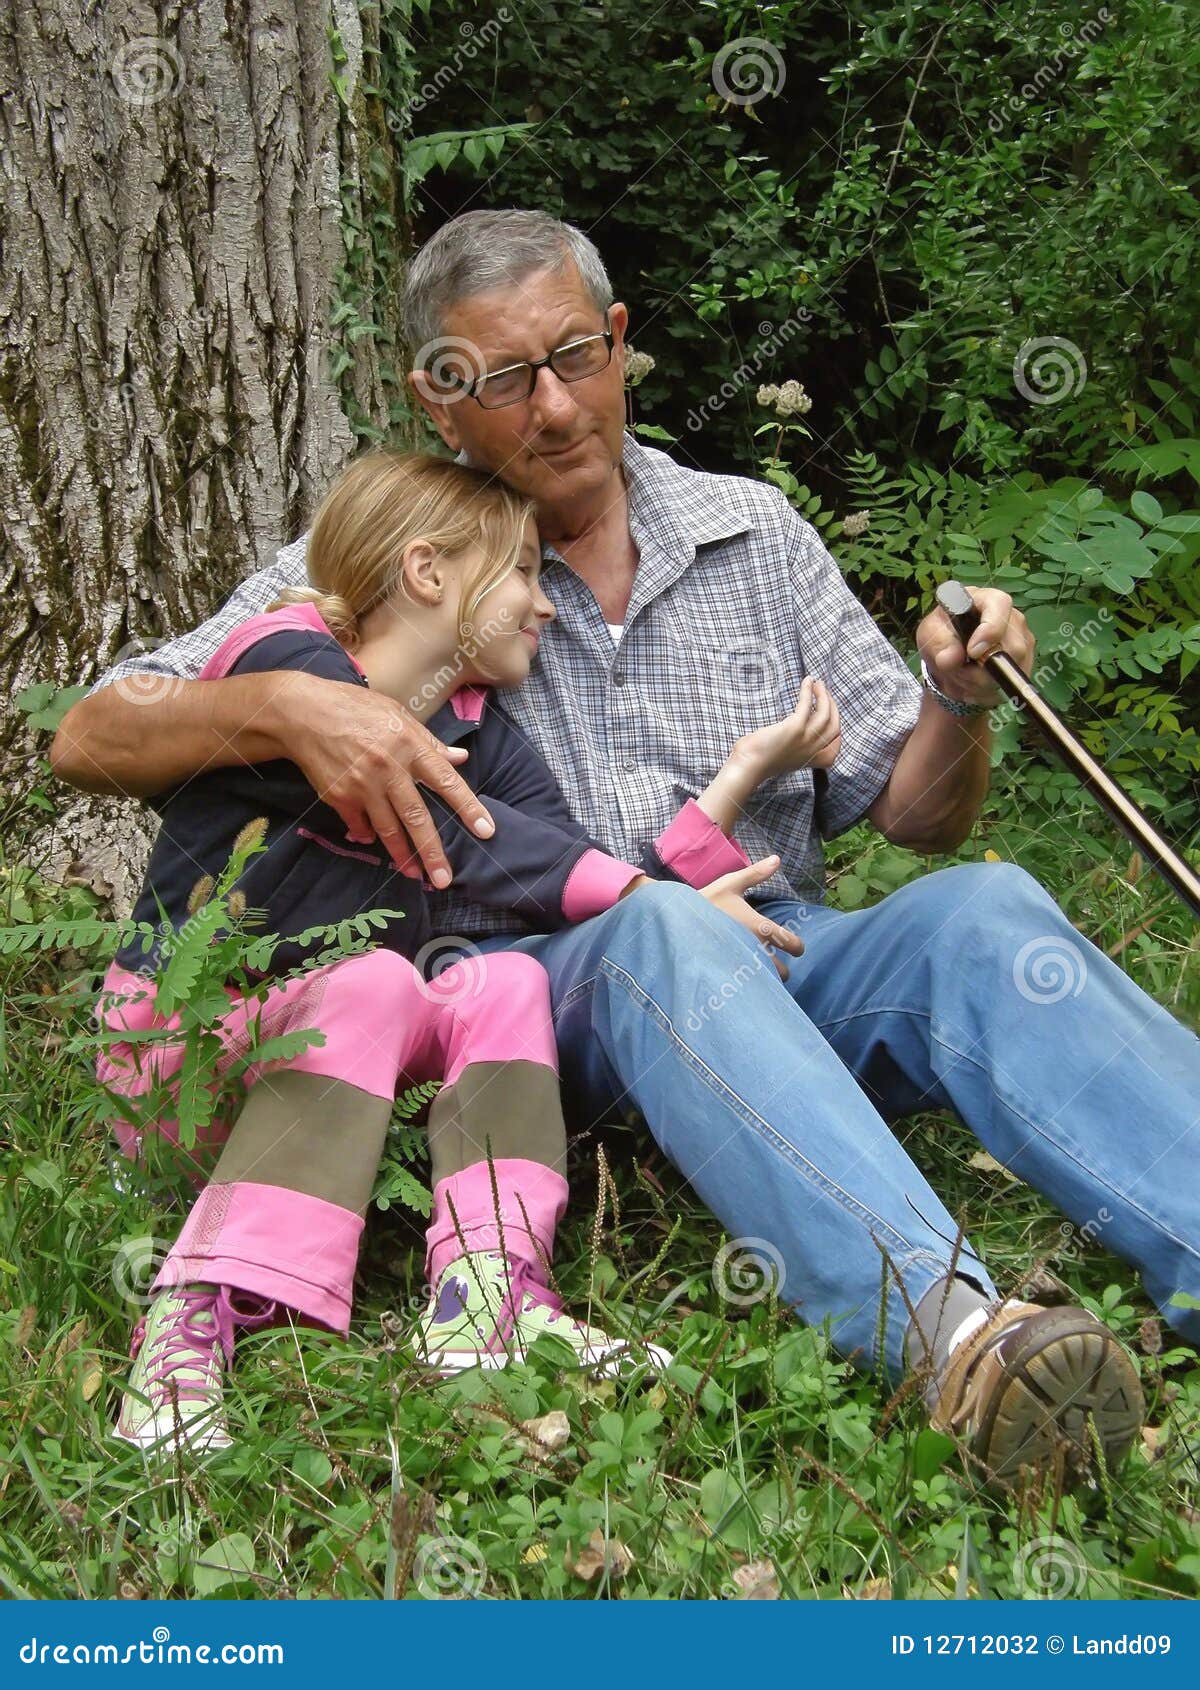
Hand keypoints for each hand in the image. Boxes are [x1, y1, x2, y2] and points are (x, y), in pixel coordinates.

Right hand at [277, 672, 493, 885]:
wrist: (304, 714)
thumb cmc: (356, 709)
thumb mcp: (398, 715)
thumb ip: (430, 742)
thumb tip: (461, 758)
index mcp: (410, 745)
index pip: (447, 781)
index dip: (468, 807)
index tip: (486, 830)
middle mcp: (389, 768)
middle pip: (416, 818)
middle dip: (432, 852)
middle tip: (443, 879)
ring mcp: (363, 785)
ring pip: (388, 829)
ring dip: (402, 856)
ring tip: (415, 875)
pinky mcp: (340, 797)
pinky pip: (360, 825)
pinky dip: (369, 835)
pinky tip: (374, 840)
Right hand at [699, 854, 804, 979]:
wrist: (673, 920)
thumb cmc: (705, 901)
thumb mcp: (730, 884)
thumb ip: (755, 874)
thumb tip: (777, 859)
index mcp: (759, 926)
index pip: (792, 943)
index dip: (796, 946)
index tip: (792, 946)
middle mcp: (753, 948)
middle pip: (783, 972)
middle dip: (780, 969)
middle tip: (772, 962)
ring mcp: (738, 965)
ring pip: (765, 983)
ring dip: (765, 979)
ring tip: (757, 972)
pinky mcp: (725, 975)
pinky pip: (746, 988)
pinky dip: (749, 986)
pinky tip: (741, 979)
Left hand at [730, 677, 840, 783]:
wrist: (749, 766)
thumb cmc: (764, 759)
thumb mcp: (789, 755)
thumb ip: (800, 745)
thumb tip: (803, 723)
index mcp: (815, 760)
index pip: (836, 742)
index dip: (836, 724)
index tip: (830, 710)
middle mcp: (814, 750)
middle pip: (834, 724)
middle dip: (831, 704)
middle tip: (823, 691)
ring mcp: (806, 739)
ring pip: (825, 713)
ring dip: (823, 695)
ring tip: (817, 683)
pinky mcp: (795, 728)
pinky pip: (807, 704)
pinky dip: (808, 690)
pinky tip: (807, 681)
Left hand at [916, 586, 1035, 708]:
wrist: (950, 658)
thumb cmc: (941, 636)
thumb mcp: (930, 636)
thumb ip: (939, 645)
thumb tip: (951, 658)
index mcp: (985, 599)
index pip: (1000, 604)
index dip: (990, 630)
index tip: (972, 653)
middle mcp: (1011, 616)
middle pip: (1013, 646)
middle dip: (980, 670)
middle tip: (956, 672)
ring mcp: (1022, 639)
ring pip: (1013, 669)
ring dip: (981, 682)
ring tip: (961, 677)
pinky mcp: (1025, 660)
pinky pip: (1013, 682)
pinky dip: (989, 691)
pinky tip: (973, 685)